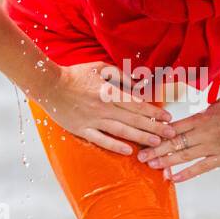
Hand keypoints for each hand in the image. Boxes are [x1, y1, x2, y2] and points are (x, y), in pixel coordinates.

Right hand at [39, 60, 178, 153]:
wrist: (49, 85)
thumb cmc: (76, 74)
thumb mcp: (100, 67)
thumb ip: (120, 75)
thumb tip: (139, 84)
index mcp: (108, 91)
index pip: (137, 104)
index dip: (154, 111)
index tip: (168, 117)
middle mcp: (103, 107)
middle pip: (133, 119)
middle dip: (154, 127)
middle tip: (170, 134)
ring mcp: (92, 120)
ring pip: (121, 131)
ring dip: (140, 137)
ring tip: (156, 143)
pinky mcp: (82, 130)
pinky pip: (101, 140)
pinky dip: (115, 146)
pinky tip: (129, 151)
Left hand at [136, 95, 219, 182]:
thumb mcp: (219, 104)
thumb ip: (204, 112)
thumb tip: (196, 115)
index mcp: (201, 118)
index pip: (174, 127)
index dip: (157, 134)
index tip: (143, 138)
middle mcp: (204, 132)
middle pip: (175, 142)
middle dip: (156, 150)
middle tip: (139, 157)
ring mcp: (213, 146)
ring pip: (185, 156)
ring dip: (166, 162)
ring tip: (151, 167)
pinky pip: (202, 167)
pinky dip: (187, 173)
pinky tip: (173, 178)